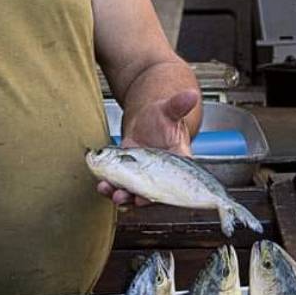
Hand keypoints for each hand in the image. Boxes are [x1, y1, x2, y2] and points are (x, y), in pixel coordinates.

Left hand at [96, 90, 198, 206]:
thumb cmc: (161, 117)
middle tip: (130, 199)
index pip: (177, 180)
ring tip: (113, 194)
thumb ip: (179, 105)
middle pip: (153, 192)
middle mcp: (161, 173)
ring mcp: (143, 176)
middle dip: (140, 198)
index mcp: (178, 160)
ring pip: (135, 192)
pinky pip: (121, 185)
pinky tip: (103, 185)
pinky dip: (112, 187)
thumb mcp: (169, 110)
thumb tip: (191, 95)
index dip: (166, 190)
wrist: (145, 121)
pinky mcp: (128, 174)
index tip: (153, 196)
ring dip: (123, 196)